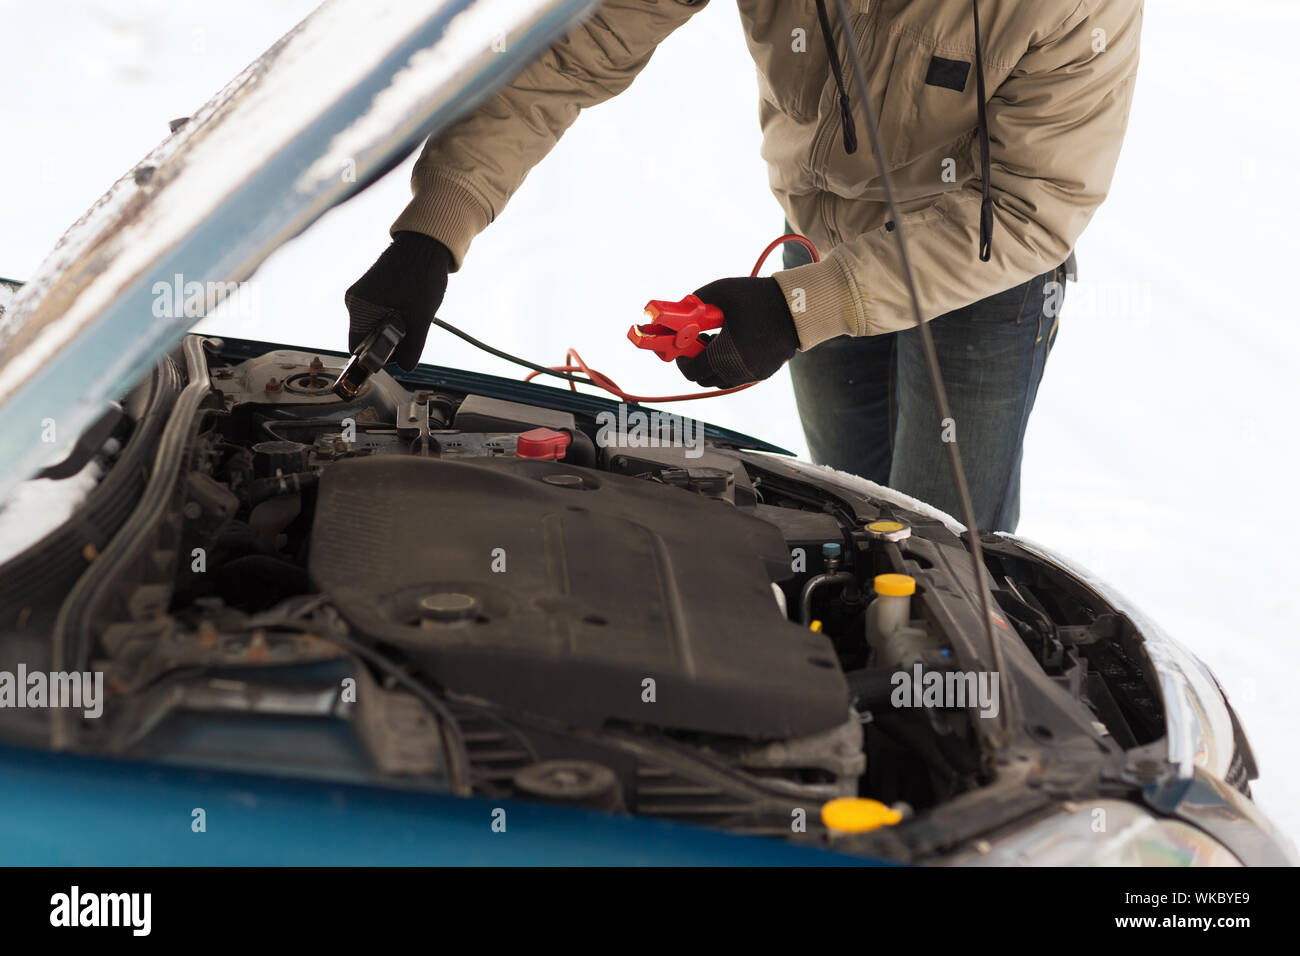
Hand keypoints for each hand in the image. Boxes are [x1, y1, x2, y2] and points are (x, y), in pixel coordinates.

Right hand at [345, 231, 451, 370]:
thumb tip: (405, 368)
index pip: (357, 348)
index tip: (397, 352)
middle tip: (411, 329)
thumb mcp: (421, 318)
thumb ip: (413, 347)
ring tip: (412, 313)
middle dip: (388, 342)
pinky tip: (409, 306)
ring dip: (393, 329)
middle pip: (366, 338)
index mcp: (359, 308)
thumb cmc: (422, 276)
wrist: (426, 242)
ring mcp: (361, 294)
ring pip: (374, 327)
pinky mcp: (370, 289)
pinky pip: (378, 314)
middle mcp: (354, 301)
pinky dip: (393, 317)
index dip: (376, 357)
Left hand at [675, 277, 799, 387]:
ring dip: (712, 365)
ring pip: (721, 380)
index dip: (682, 360)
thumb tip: (678, 311)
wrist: (798, 307)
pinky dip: (729, 365)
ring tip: (718, 340)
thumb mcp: (721, 291)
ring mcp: (752, 374)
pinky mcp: (764, 373)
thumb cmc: (759, 298)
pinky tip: (734, 343)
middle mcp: (738, 371)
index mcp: (724, 355)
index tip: (683, 346)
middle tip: (698, 341)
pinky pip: (737, 376)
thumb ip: (695, 302)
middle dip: (696, 362)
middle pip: (704, 379)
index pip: (692, 371)